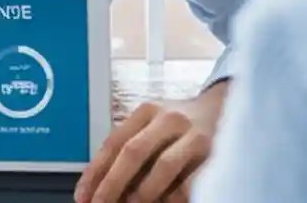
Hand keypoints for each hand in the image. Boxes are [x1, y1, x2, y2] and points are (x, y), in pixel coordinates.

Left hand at [75, 83, 226, 202]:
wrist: (224, 111)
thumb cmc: (179, 127)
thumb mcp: (152, 127)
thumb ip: (130, 149)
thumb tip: (101, 186)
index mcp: (147, 111)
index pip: (114, 142)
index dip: (95, 171)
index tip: (83, 195)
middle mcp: (169, 119)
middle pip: (133, 152)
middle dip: (112, 184)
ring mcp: (194, 135)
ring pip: (163, 166)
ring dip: (142, 193)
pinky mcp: (215, 154)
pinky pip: (190, 181)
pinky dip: (173, 197)